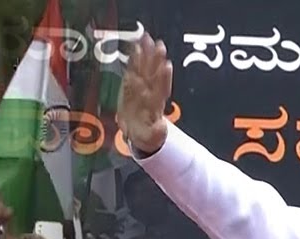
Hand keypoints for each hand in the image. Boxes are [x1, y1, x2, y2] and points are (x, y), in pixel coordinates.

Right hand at [118, 34, 173, 154]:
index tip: (166, 67)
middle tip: (159, 46)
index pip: (161, 90)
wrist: (137, 129)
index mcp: (155, 105)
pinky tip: (135, 46)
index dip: (164, 79)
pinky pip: (133, 68)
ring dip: (147, 54)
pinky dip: (134, 58)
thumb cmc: (144, 133)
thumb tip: (160, 131)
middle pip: (154, 75)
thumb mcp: (149, 137)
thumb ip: (154, 133)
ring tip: (147, 39)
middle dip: (156, 60)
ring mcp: (142, 86)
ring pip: (145, 68)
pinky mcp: (132, 83)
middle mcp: (150, 93)